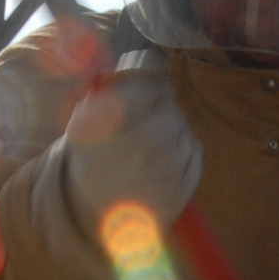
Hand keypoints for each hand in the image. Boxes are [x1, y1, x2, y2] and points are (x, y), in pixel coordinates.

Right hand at [62, 72, 199, 231]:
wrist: (94, 216)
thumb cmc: (91, 160)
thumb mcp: (84, 119)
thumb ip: (109, 87)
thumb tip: (142, 63)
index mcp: (114, 119)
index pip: (153, 81)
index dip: (149, 85)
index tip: (143, 95)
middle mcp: (144, 140)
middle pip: (170, 105)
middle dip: (159, 109)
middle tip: (145, 124)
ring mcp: (167, 166)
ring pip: (183, 127)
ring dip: (171, 130)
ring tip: (149, 147)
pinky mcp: (183, 186)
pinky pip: (195, 150)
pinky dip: (182, 150)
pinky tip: (162, 162)